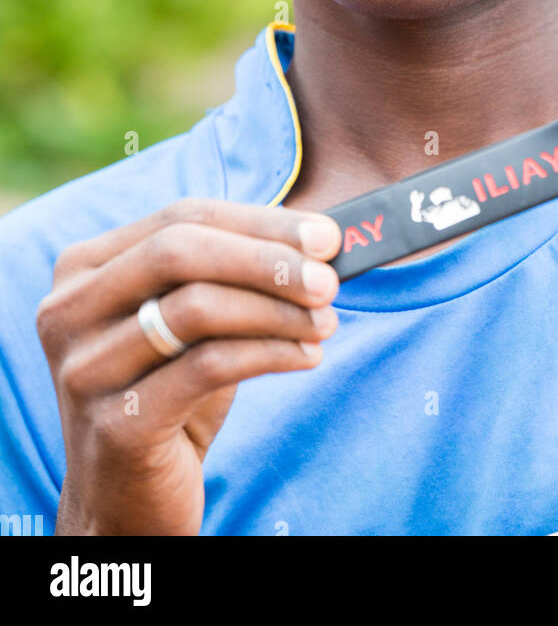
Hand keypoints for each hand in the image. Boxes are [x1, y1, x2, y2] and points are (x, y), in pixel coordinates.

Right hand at [37, 198, 341, 535]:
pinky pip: (207, 367)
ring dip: (276, 309)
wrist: (125, 501)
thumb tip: (318, 236)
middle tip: (329, 278)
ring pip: (196, 307)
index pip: (182, 217)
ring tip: (326, 321)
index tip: (326, 235)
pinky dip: (269, 353)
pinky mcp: (115, 424)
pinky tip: (308, 357)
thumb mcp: (191, 324)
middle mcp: (67, 310)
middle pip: (180, 250)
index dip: (260, 222)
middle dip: (267, 259)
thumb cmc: (169, 395)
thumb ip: (231, 273)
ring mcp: (84, 369)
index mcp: (83, 268)